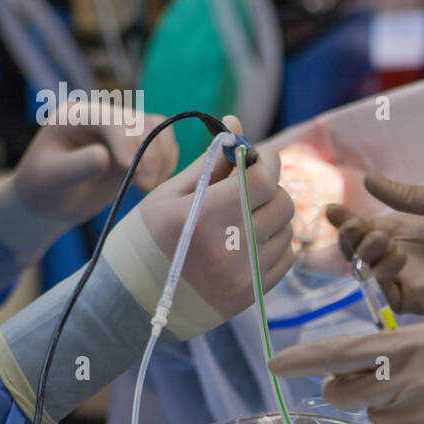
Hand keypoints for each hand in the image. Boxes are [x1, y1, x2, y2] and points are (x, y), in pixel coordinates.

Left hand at [14, 101, 179, 228]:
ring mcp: (123, 130)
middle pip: (140, 123)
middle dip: (148, 154)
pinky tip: (153, 183)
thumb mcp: (49, 179)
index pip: (110, 119)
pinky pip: (166, 145)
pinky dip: (167, 163)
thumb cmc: (43, 190)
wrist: (52, 203)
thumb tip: (105, 157)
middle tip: (143, 187)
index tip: (130, 170)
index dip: (125, 141)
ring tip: (147, 187)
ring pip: (159, 130)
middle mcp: (104, 117)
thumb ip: (75, 166)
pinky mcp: (139, 146)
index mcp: (76, 116)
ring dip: (161, 158)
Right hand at [107, 125, 295, 337]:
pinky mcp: (253, 295)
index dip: (268, 161)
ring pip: (287, 230)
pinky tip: (251, 241)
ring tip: (245, 217)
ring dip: (273, 216)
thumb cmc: (148, 238)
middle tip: (252, 186)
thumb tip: (236, 123)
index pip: (262, 180)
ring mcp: (244, 275)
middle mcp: (229, 248)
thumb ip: (209, 161)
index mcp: (204, 216)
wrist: (135, 300)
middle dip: (270, 188)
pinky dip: (276, 243)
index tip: (262, 155)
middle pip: (281, 203)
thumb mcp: (169, 194)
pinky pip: (287, 259)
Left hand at [267, 319, 423, 423]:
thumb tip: (355, 365)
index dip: (303, 360)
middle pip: (348, 394)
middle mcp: (413, 382)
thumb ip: (404, 345)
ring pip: (378, 423)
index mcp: (414, 345)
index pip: (341, 352)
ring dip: (394, 414)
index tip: (273, 364)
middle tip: (383, 384)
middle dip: (352, 390)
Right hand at [325, 174, 423, 316]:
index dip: (347, 221)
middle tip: (355, 225)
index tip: (333, 210)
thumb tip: (369, 178)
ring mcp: (407, 278)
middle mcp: (401, 255)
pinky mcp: (417, 299)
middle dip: (350, 237)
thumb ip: (407, 196)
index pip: (365, 227)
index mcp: (405, 230)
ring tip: (382, 239)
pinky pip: (385, 293)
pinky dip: (383, 275)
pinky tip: (398, 257)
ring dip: (365, 254)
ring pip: (366, 272)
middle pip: (359, 251)